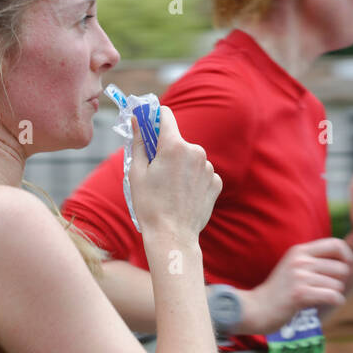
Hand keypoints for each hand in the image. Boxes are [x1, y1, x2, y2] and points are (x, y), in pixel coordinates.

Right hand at [129, 105, 221, 242]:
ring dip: (181, 168)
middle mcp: (196, 151)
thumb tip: (136, 121)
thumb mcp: (137, 173)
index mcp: (174, 146)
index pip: (166, 116)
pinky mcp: (216, 182)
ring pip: (191, 159)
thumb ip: (138, 142)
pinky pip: (202, 174)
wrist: (172, 236)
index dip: (154, 118)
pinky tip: (183, 197)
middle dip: (167, 151)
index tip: (147, 123)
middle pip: (178, 142)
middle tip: (156, 173)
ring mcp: (209, 168)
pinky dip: (193, 181)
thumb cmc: (150, 206)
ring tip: (171, 190)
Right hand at [245, 238, 352, 334]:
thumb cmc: (278, 291)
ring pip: (337, 284)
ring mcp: (299, 276)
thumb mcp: (294, 267)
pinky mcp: (300, 294)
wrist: (256, 308)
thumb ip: (315, 260)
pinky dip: (336, 301)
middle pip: (340, 267)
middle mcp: (300, 260)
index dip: (347, 256)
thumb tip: (347, 259)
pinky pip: (332, 296)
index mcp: (299, 250)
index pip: (335, 244)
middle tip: (328, 288)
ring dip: (334, 293)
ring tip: (319, 297)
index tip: (346, 267)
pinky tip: (329, 303)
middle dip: (340, 280)